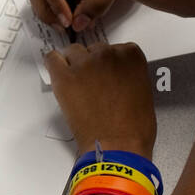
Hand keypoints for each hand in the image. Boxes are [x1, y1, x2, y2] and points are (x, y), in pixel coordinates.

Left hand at [45, 41, 156, 158]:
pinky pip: (52, 59)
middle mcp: (108, 54)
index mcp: (131, 56)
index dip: (109, 64)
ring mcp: (85, 63)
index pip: (115, 48)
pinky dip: (55, 65)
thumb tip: (114, 76)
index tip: (107, 75)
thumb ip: (128, 74)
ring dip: (74, 64)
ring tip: (77, 85)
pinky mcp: (64, 76)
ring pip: (73, 52)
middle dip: (92, 65)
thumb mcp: (142, 91)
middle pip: (94, 49)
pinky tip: (61, 77)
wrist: (117, 146)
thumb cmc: (134, 127)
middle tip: (92, 85)